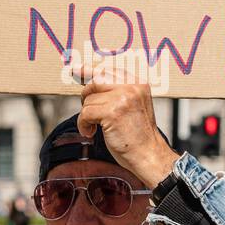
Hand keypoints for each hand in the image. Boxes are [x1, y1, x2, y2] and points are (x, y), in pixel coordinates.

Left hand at [73, 66, 178, 187]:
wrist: (148, 154)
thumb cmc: (138, 135)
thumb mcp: (131, 106)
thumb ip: (115, 92)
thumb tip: (85, 75)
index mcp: (138, 84)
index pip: (108, 71)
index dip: (90, 71)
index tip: (76, 70)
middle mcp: (132, 87)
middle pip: (95, 83)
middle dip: (86, 97)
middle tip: (89, 114)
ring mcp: (122, 98)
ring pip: (89, 100)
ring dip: (86, 117)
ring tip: (95, 128)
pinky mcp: (112, 112)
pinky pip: (85, 113)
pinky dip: (83, 125)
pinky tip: (91, 133)